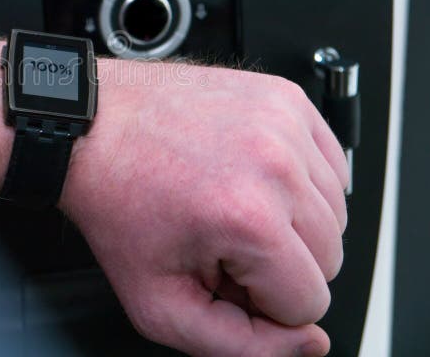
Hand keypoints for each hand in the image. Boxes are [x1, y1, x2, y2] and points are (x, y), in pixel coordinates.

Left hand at [61, 61, 348, 356]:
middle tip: (222, 240)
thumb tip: (307, 342)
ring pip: (335, 211)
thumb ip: (238, 344)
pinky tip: (251, 177)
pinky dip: (300, 180)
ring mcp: (283, 123)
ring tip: (233, 205)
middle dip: (278, 264)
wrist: (94, 128)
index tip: (224, 274)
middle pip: (330, 257)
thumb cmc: (117, 201)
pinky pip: (331, 163)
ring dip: (292, 221)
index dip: (264, 302)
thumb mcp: (157, 302)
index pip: (310, 302)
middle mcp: (275, 164)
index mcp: (249, 218)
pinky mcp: (284, 98)